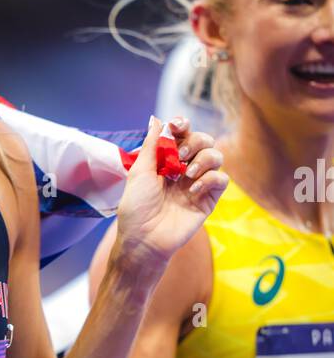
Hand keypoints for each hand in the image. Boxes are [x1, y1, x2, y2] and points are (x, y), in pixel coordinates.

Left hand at [114, 116, 227, 279]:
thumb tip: (156, 119)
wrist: (144, 238)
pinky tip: (192, 191)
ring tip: (188, 173)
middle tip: (180, 155)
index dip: (183, 125)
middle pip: (204, 140)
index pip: (183, 135)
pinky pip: (221, 179)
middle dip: (195, 141)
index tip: (177, 125)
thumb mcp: (139, 172)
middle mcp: (184, 169)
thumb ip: (151, 145)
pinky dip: (210, 179)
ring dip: (204, 158)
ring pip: (216, 156)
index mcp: (167, 160)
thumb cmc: (136, 207)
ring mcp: (198, 184)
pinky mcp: (208, 199)